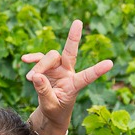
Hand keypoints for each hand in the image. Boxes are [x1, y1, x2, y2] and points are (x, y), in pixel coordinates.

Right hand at [20, 19, 112, 134]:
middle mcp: (68, 73)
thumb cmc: (55, 110)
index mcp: (74, 85)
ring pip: (49, 57)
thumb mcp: (50, 105)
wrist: (51, 112)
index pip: (86, 77)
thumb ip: (44, 91)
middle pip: (69, 54)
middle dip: (74, 38)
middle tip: (78, 22)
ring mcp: (58, 69)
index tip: (110, 63)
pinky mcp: (47, 68)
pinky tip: (24, 59)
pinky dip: (33, 58)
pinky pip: (39, 57)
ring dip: (39, 66)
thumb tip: (36, 76)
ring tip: (30, 78)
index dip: (97, 70)